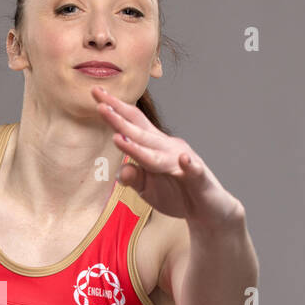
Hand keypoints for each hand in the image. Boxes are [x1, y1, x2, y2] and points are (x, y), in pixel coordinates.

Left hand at [91, 85, 242, 226]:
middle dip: (119, 117)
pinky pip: (194, 171)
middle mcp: (168, 149)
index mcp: (155, 147)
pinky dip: (189, 165)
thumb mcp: (148, 189)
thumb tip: (120, 171)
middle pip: (140, 131)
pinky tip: (183, 159)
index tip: (96, 94)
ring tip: (118, 134)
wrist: (209, 210)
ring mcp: (183, 162)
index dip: (115, 110)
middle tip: (99, 102)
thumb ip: (134, 178)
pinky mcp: (199, 178)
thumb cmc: (177, 194)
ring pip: (158, 152)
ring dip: (139, 143)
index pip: (132, 124)